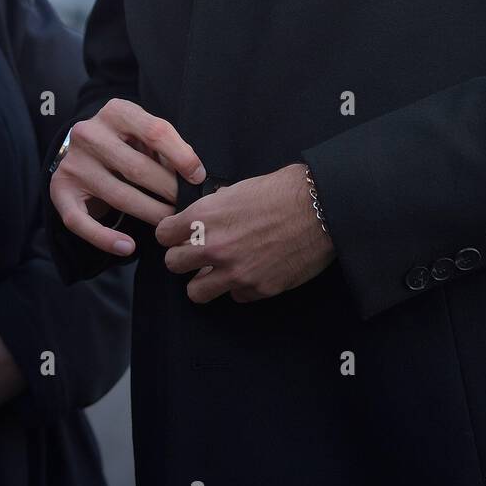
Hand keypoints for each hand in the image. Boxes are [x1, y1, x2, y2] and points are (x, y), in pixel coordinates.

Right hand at [49, 98, 205, 255]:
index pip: (155, 131)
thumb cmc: (124, 140)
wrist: (81, 146)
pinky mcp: (60, 190)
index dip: (181, 157)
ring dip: (149, 213)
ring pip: (118, 196)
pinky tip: (128, 247)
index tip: (198, 177)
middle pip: (137, 167)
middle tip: (186, 206)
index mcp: (116, 111)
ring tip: (169, 223)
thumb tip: (194, 174)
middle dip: (168, 190)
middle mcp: (89, 133)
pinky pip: (82, 222)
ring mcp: (72, 163)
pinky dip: (106, 239)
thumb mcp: (143, 131)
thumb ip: (165, 146)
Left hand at [156, 163, 335, 304]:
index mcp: (205, 217)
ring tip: (220, 271)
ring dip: (205, 281)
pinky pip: (235, 296)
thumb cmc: (285, 190)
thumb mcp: (242, 188)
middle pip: (173, 265)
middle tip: (199, 254)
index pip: (164, 235)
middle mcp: (213, 247)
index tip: (179, 235)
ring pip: (195, 292)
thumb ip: (218, 205)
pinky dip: (240, 287)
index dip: (172, 234)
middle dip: (184, 258)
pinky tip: (253, 272)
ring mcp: (234, 273)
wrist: (322, 208)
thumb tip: (212, 209)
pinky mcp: (257, 290)